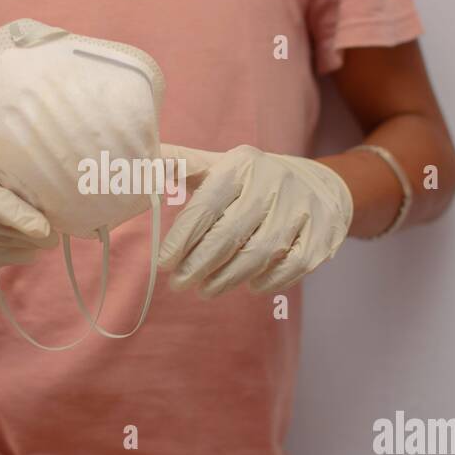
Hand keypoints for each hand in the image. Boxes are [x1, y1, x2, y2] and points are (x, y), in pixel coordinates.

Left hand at [157, 144, 352, 296]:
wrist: (321, 185)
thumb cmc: (252, 181)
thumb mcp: (217, 166)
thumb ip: (177, 165)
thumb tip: (131, 164)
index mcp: (240, 164)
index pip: (206, 206)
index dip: (182, 239)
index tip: (163, 264)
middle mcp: (273, 182)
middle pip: (231, 234)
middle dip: (200, 265)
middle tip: (179, 284)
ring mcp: (301, 207)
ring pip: (260, 253)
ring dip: (228, 278)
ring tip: (206, 290)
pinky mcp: (323, 232)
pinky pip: (293, 265)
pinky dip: (269, 281)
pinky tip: (249, 286)